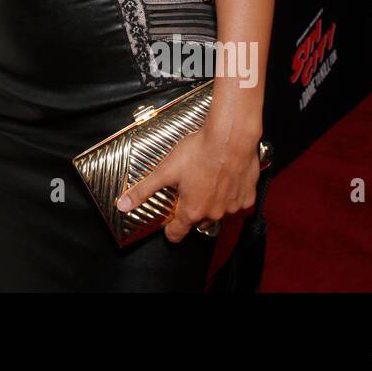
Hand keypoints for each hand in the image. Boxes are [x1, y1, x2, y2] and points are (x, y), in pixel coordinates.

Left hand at [115, 125, 260, 242]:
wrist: (230, 137)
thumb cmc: (199, 152)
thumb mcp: (165, 170)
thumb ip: (144, 190)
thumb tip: (123, 205)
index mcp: (192, 210)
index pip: (178, 233)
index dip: (170, 231)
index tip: (168, 228)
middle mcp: (214, 213)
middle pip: (199, 222)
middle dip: (192, 211)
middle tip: (187, 192)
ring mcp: (233, 206)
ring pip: (219, 212)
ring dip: (212, 202)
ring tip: (206, 181)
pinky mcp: (248, 196)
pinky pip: (237, 202)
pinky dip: (231, 194)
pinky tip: (225, 178)